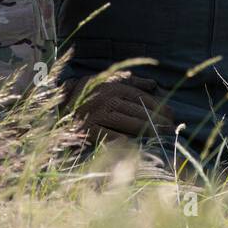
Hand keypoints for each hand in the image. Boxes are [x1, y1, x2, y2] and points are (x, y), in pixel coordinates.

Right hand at [61, 70, 176, 140]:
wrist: (56, 109)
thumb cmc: (86, 95)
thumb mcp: (105, 82)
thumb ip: (130, 81)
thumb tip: (153, 83)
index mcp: (110, 85)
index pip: (139, 96)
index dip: (158, 105)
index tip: (172, 115)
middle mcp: (103, 98)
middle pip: (137, 109)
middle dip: (157, 119)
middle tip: (170, 128)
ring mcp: (95, 114)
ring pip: (127, 122)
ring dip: (146, 130)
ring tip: (160, 137)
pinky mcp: (87, 130)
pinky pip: (110, 137)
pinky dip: (124, 142)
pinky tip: (137, 145)